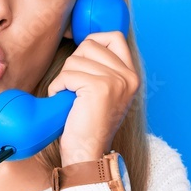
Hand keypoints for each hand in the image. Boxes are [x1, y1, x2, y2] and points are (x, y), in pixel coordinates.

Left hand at [47, 30, 139, 165]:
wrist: (88, 154)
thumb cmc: (89, 125)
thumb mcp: (104, 92)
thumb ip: (103, 68)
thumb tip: (86, 41)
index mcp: (132, 75)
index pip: (114, 36)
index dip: (93, 41)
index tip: (81, 61)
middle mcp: (128, 76)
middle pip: (90, 44)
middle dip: (73, 63)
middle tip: (74, 87)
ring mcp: (116, 81)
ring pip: (76, 59)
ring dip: (64, 78)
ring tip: (70, 97)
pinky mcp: (100, 88)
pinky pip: (67, 74)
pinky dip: (58, 87)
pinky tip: (64, 101)